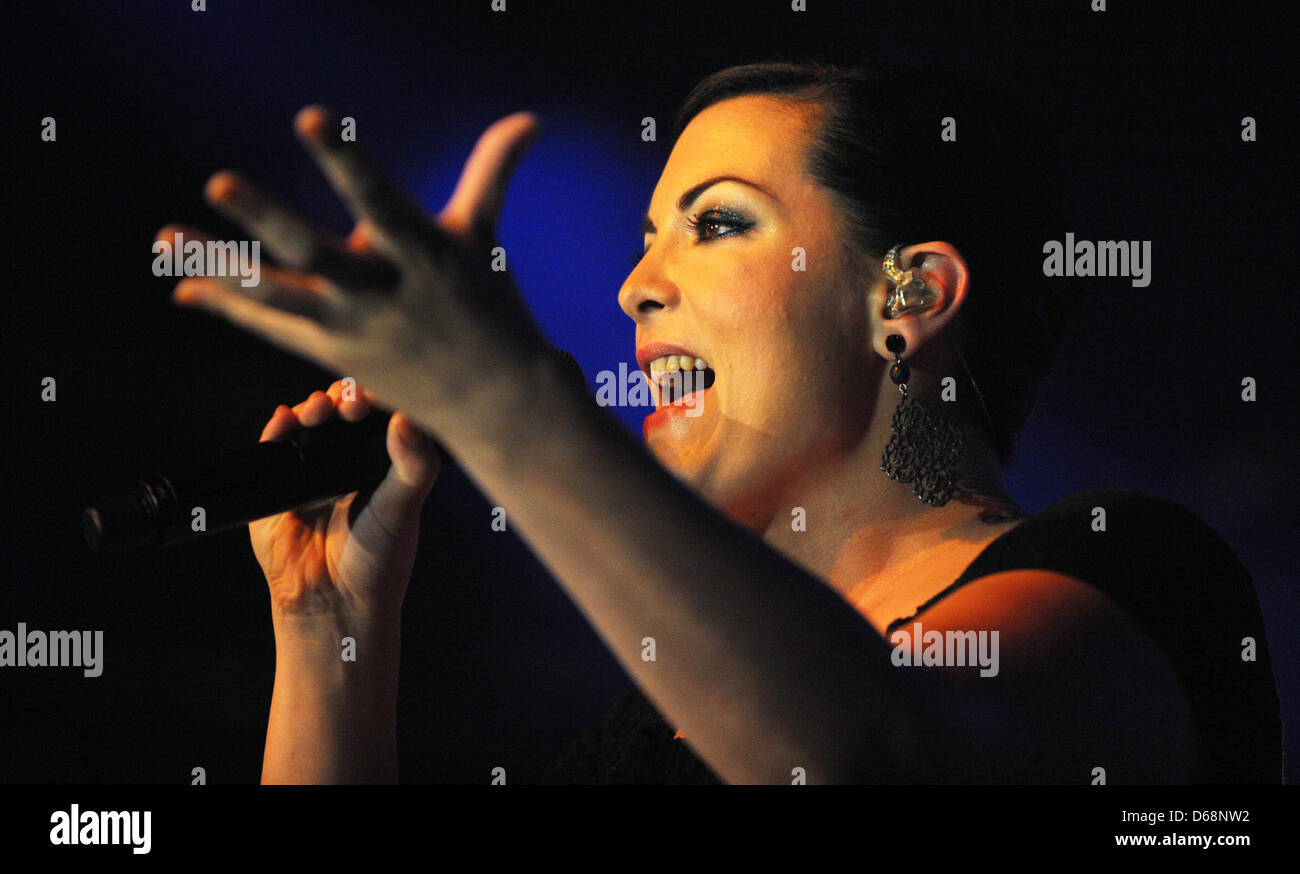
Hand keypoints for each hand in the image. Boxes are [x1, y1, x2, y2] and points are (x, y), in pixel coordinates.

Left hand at [160, 106, 546, 438]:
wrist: (494, 401)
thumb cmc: (490, 306)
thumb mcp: (485, 235)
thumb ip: (493, 171)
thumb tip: (531, 118)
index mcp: (425, 256)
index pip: (381, 200)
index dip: (348, 159)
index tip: (312, 118)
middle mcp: (384, 294)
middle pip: (317, 254)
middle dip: (266, 218)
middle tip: (218, 182)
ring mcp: (354, 329)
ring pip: (281, 297)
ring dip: (222, 268)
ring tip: (165, 240)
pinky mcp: (334, 355)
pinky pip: (273, 328)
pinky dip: (229, 306)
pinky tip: (184, 286)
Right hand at [251, 380, 439, 620]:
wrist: (335, 603)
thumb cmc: (379, 558)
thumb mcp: (403, 508)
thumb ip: (413, 465)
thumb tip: (406, 417)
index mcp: (382, 463)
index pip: (379, 417)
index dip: (377, 400)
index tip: (376, 399)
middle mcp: (346, 462)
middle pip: (340, 414)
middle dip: (342, 399)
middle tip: (347, 403)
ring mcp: (310, 472)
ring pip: (307, 426)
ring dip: (310, 408)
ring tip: (317, 409)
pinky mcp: (277, 487)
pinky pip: (273, 450)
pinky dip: (275, 429)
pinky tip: (283, 419)